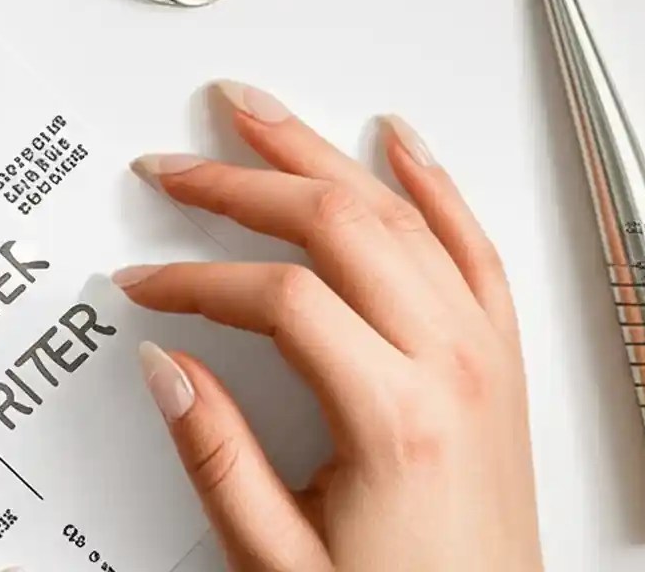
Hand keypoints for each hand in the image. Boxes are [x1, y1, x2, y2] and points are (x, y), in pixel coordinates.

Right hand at [116, 81, 542, 571]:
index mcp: (396, 416)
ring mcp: (485, 355)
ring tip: (265, 116)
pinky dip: (433, 183)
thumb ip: (216, 455)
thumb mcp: (279, 558)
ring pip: (402, 215)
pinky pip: (471, 244)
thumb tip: (165, 364)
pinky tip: (399, 144)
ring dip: (324, 154)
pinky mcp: (499, 359)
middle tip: (181, 162)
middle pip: (339, 226)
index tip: (145, 281)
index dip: (195, 279)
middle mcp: (452, 368)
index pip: (279, 300)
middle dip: (245, 181)